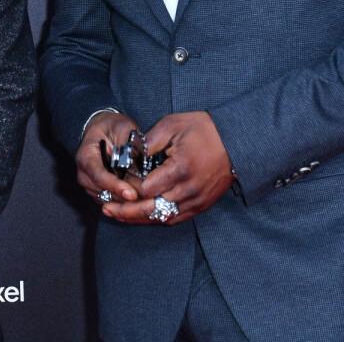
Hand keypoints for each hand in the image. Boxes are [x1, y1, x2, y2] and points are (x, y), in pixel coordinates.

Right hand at [75, 111, 142, 205]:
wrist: (103, 130)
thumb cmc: (112, 127)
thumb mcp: (122, 127)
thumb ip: (129, 143)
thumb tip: (140, 161)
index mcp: (86, 156)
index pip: (99, 175)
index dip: (115, 186)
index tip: (132, 193)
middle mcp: (84, 173)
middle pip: (103, 192)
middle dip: (124, 197)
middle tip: (146, 199)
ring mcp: (89, 184)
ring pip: (108, 200)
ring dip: (125, 201)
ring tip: (145, 199)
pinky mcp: (97, 191)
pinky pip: (110, 201)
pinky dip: (123, 201)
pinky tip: (139, 198)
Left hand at [101, 111, 233, 224]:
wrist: (238, 141)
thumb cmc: (205, 129)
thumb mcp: (173, 125)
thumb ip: (148, 141)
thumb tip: (129, 154)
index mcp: (180, 170)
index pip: (146, 189)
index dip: (128, 189)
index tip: (115, 184)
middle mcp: (188, 191)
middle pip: (150, 209)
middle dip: (126, 211)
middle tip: (106, 210)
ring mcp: (196, 201)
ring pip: (161, 217)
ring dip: (139, 218)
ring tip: (118, 215)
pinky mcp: (201, 205)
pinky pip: (175, 218)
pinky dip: (157, 218)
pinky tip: (142, 216)